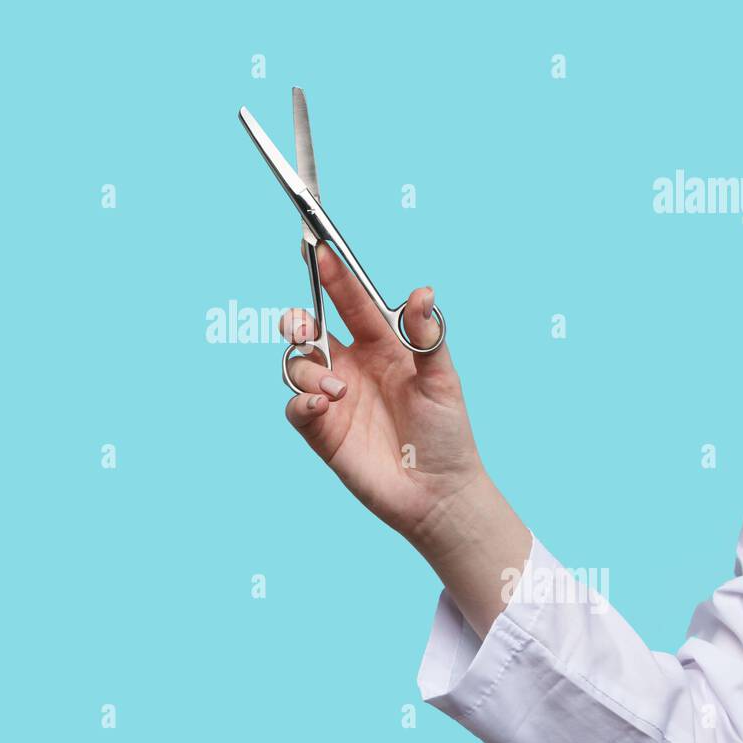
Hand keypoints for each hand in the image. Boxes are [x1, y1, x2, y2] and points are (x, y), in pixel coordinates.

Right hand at [281, 242, 484, 551]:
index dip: (335, 276)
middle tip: (304, 324)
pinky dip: (303, 401)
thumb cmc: (447, 433)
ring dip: (307, 370)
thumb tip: (421, 291)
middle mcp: (352, 367)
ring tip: (337, 391)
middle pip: (308, 329)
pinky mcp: (322, 431)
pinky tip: (325, 405)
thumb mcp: (443, 380)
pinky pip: (295, 408)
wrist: (439, 492)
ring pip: (296, 365)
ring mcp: (333, 399)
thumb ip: (426, 336)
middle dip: (297, 320)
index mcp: (381, 346)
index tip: (321, 250)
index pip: (350, 302)